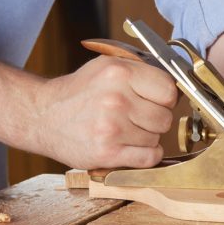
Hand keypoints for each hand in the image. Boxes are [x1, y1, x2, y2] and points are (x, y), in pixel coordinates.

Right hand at [34, 56, 176, 168]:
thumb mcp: (107, 66)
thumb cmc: (80, 92)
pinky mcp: (108, 153)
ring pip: (158, 138)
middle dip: (155, 119)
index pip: (169, 90)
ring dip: (146, 137)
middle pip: (165, 117)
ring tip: (124, 129)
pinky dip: (145, 155)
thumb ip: (142, 70)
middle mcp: (116, 99)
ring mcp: (112, 128)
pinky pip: (150, 158)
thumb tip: (180, 84)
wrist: (42, 116)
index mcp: (119, 72)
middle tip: (135, 116)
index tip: (154, 100)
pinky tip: (130, 146)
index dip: (165, 97)